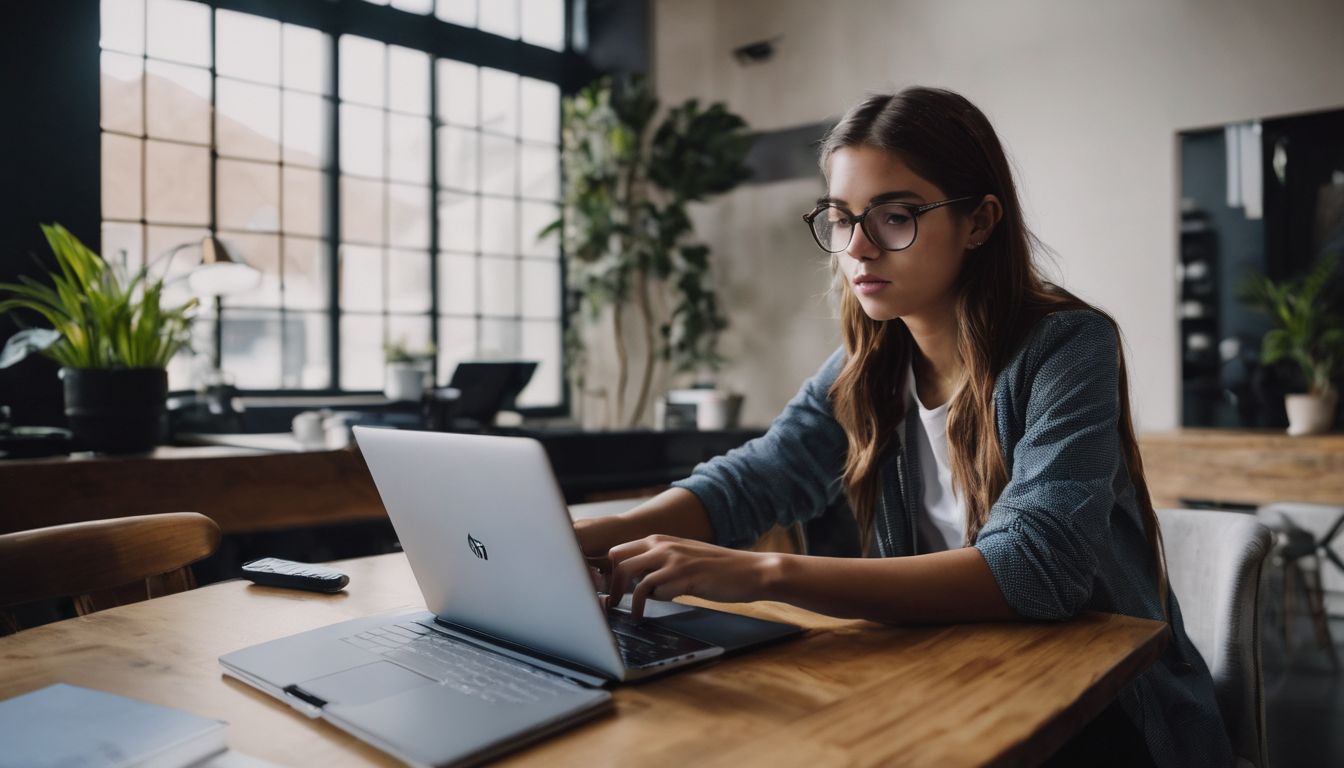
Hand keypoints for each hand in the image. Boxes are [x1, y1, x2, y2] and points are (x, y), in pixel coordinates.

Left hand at [602, 535, 780, 618]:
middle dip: (611, 585)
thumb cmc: (719, 569)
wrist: (751, 571)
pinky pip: (654, 590)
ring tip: (630, 614)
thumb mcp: (685, 558)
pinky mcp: (684, 576)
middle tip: (611, 604)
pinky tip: (650, 613)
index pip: (620, 550)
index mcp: (662, 540)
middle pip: (619, 561)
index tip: (608, 589)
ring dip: (627, 599)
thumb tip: (640, 582)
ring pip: (633, 577)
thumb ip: (661, 564)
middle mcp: (664, 545)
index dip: (610, 571)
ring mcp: (674, 560)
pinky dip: (649, 603)